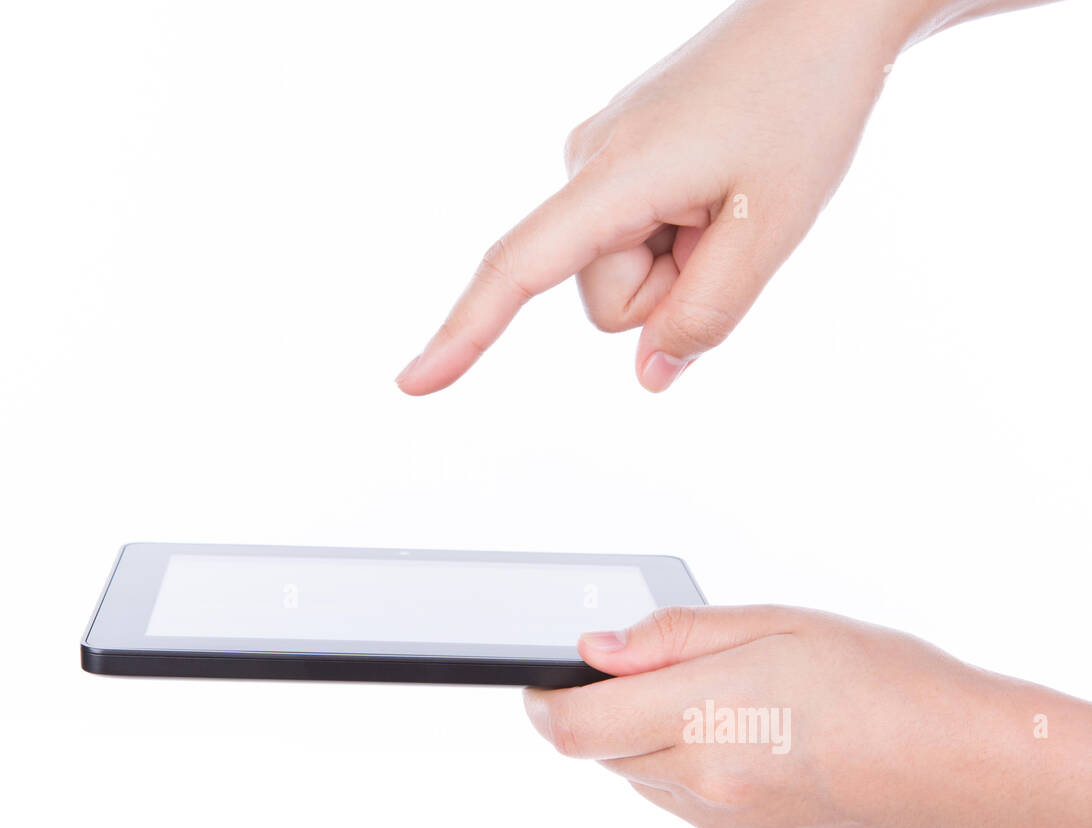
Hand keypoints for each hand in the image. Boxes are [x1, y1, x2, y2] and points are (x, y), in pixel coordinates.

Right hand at [395, 0, 1021, 394]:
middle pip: (606, 298)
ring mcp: (598, 157)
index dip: (466, 333)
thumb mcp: (771, 229)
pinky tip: (716, 185)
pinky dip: (676, 235)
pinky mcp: (616, 158)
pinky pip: (633, 236)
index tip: (412, 384)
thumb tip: (649, 377)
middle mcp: (586, 161)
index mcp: (615, 175)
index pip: (521, 267)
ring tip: (729, 199)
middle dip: (669, 290)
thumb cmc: (804, 106)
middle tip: (732, 225)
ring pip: (621, 273)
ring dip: (679, 260)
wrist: (822, 14)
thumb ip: (706, 316)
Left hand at [524, 605, 1091, 827]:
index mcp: (705, 719)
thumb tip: (595, 649)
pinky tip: (748, 739)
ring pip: (640, 778)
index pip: (572, 728)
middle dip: (605, 712)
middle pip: (602, 753)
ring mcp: (724, 824)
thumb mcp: (771, 625)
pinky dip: (688, 769)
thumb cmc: (880, 681)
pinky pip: (683, 804)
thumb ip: (670, 639)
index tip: (539, 681)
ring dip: (649, 739)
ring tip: (724, 702)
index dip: (540, 703)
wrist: (961, 763)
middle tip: (658, 674)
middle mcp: (704, 783)